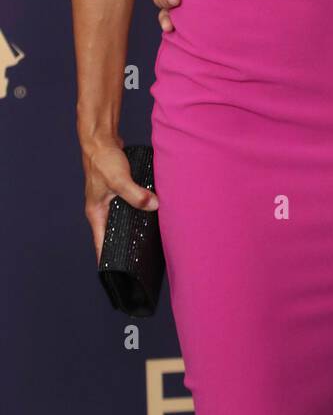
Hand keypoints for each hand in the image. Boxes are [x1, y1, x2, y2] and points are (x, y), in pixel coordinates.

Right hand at [82, 139, 158, 264]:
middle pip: (114, 236)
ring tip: (151, 242)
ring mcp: (109, 202)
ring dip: (135, 228)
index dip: (109, 261)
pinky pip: (129, 207)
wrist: (101, 139)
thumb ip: (135, 194)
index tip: (121, 275)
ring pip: (123, 221)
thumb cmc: (103, 160)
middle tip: (144, 260)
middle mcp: (101, 211)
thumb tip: (154, 206)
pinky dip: (139, 212)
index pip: (101, 245)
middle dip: (126, 247)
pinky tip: (153, 215)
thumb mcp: (119, 179)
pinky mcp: (118, 192)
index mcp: (96, 214)